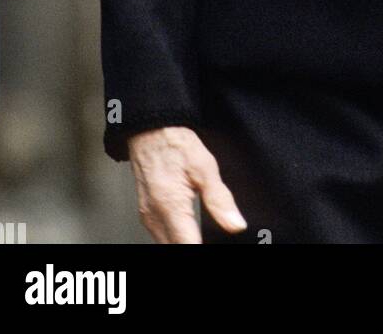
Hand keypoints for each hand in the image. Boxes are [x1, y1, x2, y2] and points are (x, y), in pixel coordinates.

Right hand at [127, 126, 247, 243]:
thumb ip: (220, 199)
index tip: (216, 245)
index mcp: (171, 207)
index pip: (189, 247)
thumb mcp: (205, 167)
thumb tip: (235, 224)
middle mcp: (156, 217)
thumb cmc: (175, 144)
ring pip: (166, 246)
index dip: (203, 251)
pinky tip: (188, 237)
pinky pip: (160, 237)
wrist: (150, 130)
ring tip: (201, 239)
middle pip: (176, 250)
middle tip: (214, 240)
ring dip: (185, 245)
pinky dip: (176, 241)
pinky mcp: (146, 214)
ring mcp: (148, 217)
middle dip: (195, 248)